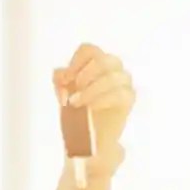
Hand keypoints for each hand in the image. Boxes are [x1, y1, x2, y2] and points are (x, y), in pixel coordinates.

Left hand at [53, 43, 134, 177]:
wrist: (88, 139)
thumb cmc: (77, 113)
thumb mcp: (63, 95)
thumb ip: (61, 81)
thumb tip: (62, 76)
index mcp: (94, 64)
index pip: (88, 50)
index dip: (76, 62)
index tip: (66, 80)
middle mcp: (112, 69)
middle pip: (104, 59)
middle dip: (86, 75)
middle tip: (73, 92)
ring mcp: (123, 83)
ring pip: (114, 76)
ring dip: (92, 90)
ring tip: (77, 104)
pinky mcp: (128, 99)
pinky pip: (121, 94)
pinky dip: (103, 100)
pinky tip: (91, 108)